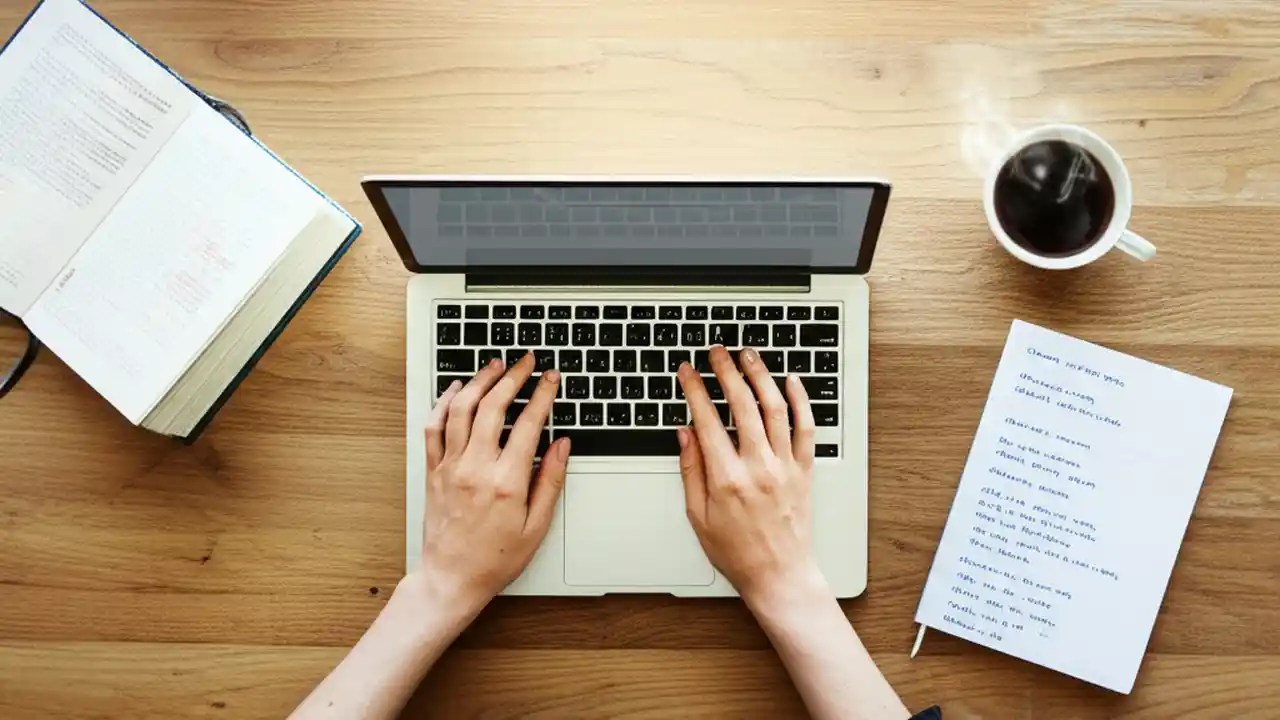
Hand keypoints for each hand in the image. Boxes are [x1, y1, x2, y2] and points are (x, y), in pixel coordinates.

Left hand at [415, 353, 570, 613]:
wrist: (451, 579)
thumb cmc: (495, 559)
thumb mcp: (537, 526)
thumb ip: (550, 481)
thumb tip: (561, 445)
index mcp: (507, 481)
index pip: (529, 423)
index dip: (542, 394)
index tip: (550, 378)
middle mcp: (476, 468)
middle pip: (493, 406)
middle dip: (512, 376)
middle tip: (525, 362)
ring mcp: (451, 467)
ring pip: (461, 409)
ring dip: (479, 381)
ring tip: (494, 366)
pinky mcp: (433, 471)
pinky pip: (434, 428)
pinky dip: (444, 403)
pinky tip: (455, 390)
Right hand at [676, 345, 823, 606]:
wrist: (780, 575)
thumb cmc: (737, 552)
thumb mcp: (698, 516)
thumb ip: (691, 470)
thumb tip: (685, 433)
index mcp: (727, 478)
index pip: (707, 420)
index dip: (695, 389)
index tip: (687, 371)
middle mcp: (758, 467)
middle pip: (742, 405)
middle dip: (726, 371)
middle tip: (716, 352)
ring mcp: (785, 467)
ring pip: (775, 408)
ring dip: (761, 376)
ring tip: (749, 356)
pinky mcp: (804, 471)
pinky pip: (806, 428)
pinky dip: (800, 401)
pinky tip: (791, 381)